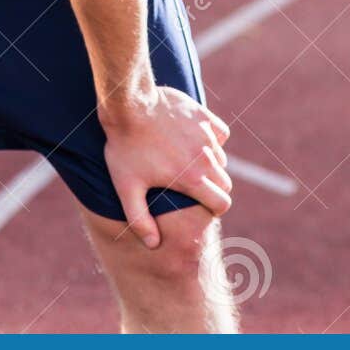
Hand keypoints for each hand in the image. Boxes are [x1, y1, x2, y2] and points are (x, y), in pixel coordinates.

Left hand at [102, 86, 231, 248]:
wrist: (128, 105)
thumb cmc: (125, 148)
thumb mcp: (127, 188)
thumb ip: (140, 220)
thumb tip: (153, 244)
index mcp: (192, 179)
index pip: (222, 203)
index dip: (214, 208)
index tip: (201, 204)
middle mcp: (205, 158)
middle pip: (225, 182)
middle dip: (213, 188)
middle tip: (190, 184)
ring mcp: (206, 135)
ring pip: (221, 158)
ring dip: (210, 163)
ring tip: (185, 161)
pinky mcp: (204, 116)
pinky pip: (220, 133)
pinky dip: (212, 139)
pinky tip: (193, 139)